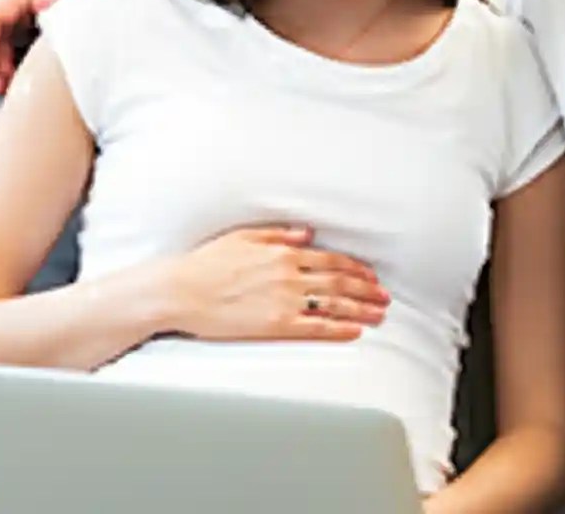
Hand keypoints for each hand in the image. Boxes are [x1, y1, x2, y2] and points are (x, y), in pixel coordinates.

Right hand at [0, 0, 89, 94]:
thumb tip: (39, 1)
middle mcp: (22, 4)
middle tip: (0, 89)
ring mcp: (29, 18)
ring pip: (4, 45)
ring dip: (3, 68)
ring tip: (8, 91)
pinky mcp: (38, 31)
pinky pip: (19, 50)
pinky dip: (17, 66)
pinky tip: (22, 83)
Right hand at [163, 226, 390, 342]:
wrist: (180, 290)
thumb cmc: (206, 263)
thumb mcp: (243, 237)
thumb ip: (279, 234)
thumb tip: (307, 233)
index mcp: (283, 252)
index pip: (331, 260)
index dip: (355, 269)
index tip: (370, 276)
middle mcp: (290, 274)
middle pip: (339, 282)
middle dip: (366, 290)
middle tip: (385, 298)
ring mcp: (285, 300)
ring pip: (334, 304)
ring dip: (361, 310)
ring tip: (379, 315)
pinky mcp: (276, 324)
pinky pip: (316, 327)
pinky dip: (339, 329)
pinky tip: (355, 332)